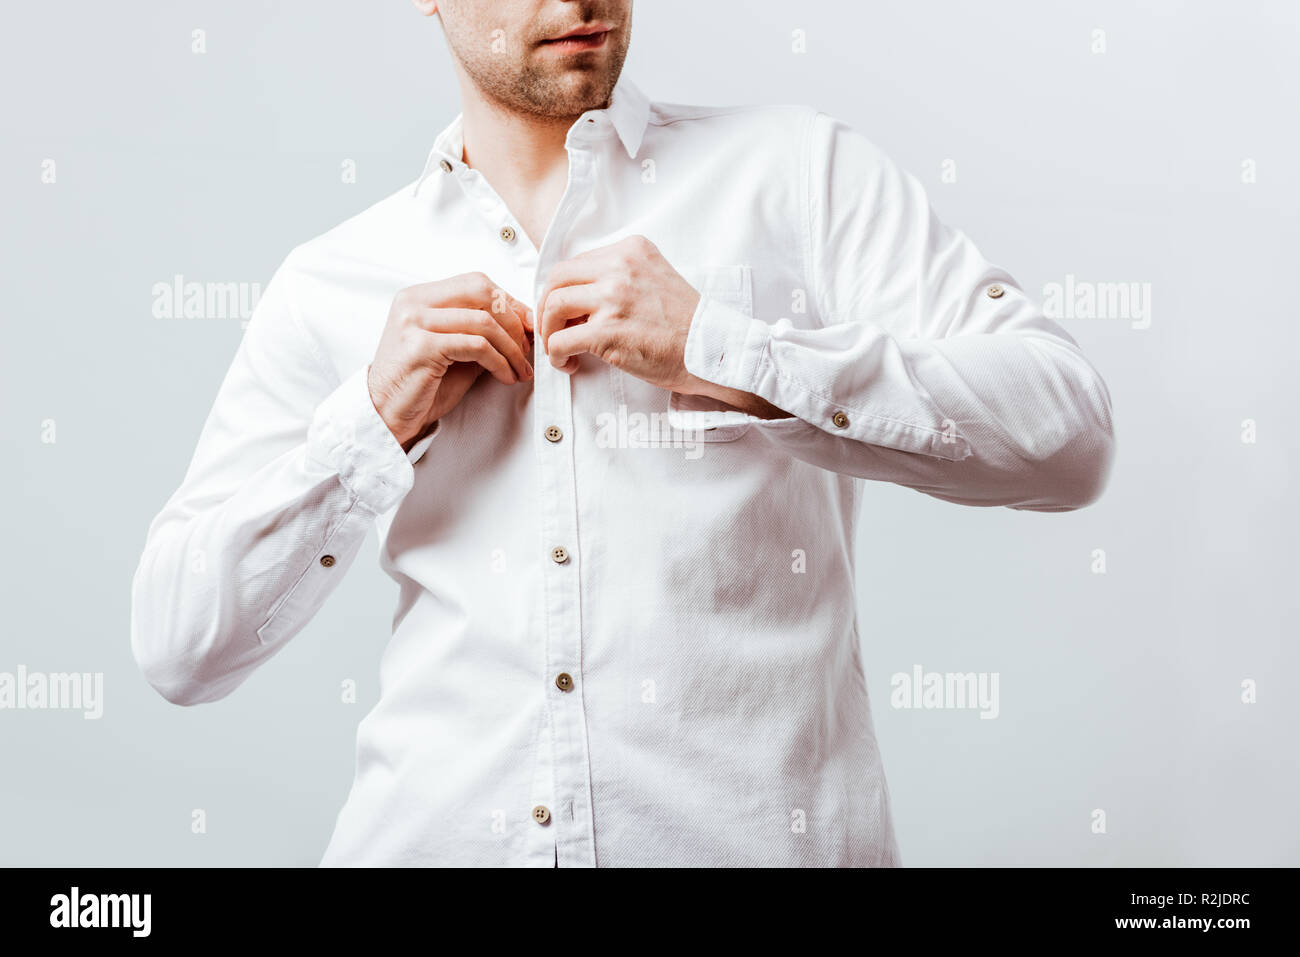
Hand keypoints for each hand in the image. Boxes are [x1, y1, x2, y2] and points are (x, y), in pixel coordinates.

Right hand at [368, 272, 533, 450]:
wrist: (386, 415)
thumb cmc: (422, 386)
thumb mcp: (457, 351)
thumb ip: (483, 333)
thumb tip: (526, 326)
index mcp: (420, 296)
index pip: (477, 284)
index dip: (510, 304)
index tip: (529, 329)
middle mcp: (414, 302)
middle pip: (482, 291)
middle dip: (514, 321)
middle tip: (527, 349)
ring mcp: (414, 322)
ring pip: (483, 321)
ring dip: (511, 348)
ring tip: (520, 369)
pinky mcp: (421, 346)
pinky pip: (476, 345)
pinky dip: (499, 361)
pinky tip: (505, 376)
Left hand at [537, 236, 789, 418]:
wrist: (711, 350)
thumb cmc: (685, 324)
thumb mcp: (654, 278)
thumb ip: (620, 276)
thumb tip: (579, 296)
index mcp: (631, 250)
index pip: (578, 262)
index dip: (564, 289)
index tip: (566, 310)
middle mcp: (620, 267)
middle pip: (557, 278)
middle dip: (547, 306)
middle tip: (553, 328)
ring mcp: (613, 298)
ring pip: (553, 305)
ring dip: (549, 330)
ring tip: (560, 348)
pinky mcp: (607, 331)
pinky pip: (560, 340)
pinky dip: (556, 355)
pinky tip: (569, 364)